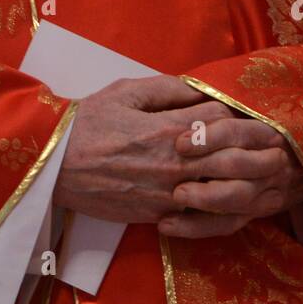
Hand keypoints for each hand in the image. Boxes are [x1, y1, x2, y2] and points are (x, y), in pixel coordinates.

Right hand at [53, 76, 225, 223]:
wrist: (54, 165)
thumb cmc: (89, 122)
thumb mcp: (126, 92)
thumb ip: (167, 87)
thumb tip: (200, 86)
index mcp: (168, 129)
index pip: (223, 118)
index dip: (229, 111)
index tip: (227, 111)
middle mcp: (174, 165)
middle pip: (230, 156)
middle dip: (242, 146)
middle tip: (248, 140)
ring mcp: (166, 196)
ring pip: (220, 189)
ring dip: (228, 177)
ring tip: (231, 167)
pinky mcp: (157, 217)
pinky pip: (197, 212)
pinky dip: (207, 201)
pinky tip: (205, 190)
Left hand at [157, 108, 302, 238]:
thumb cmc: (257, 126)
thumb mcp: (245, 105)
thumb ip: (213, 99)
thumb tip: (187, 89)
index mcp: (266, 128)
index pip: (236, 130)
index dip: (207, 136)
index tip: (180, 143)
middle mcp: (271, 159)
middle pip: (237, 165)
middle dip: (205, 172)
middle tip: (175, 180)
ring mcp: (266, 190)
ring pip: (236, 199)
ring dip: (204, 201)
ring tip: (174, 198)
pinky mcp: (256, 213)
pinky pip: (227, 224)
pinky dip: (196, 227)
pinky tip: (167, 225)